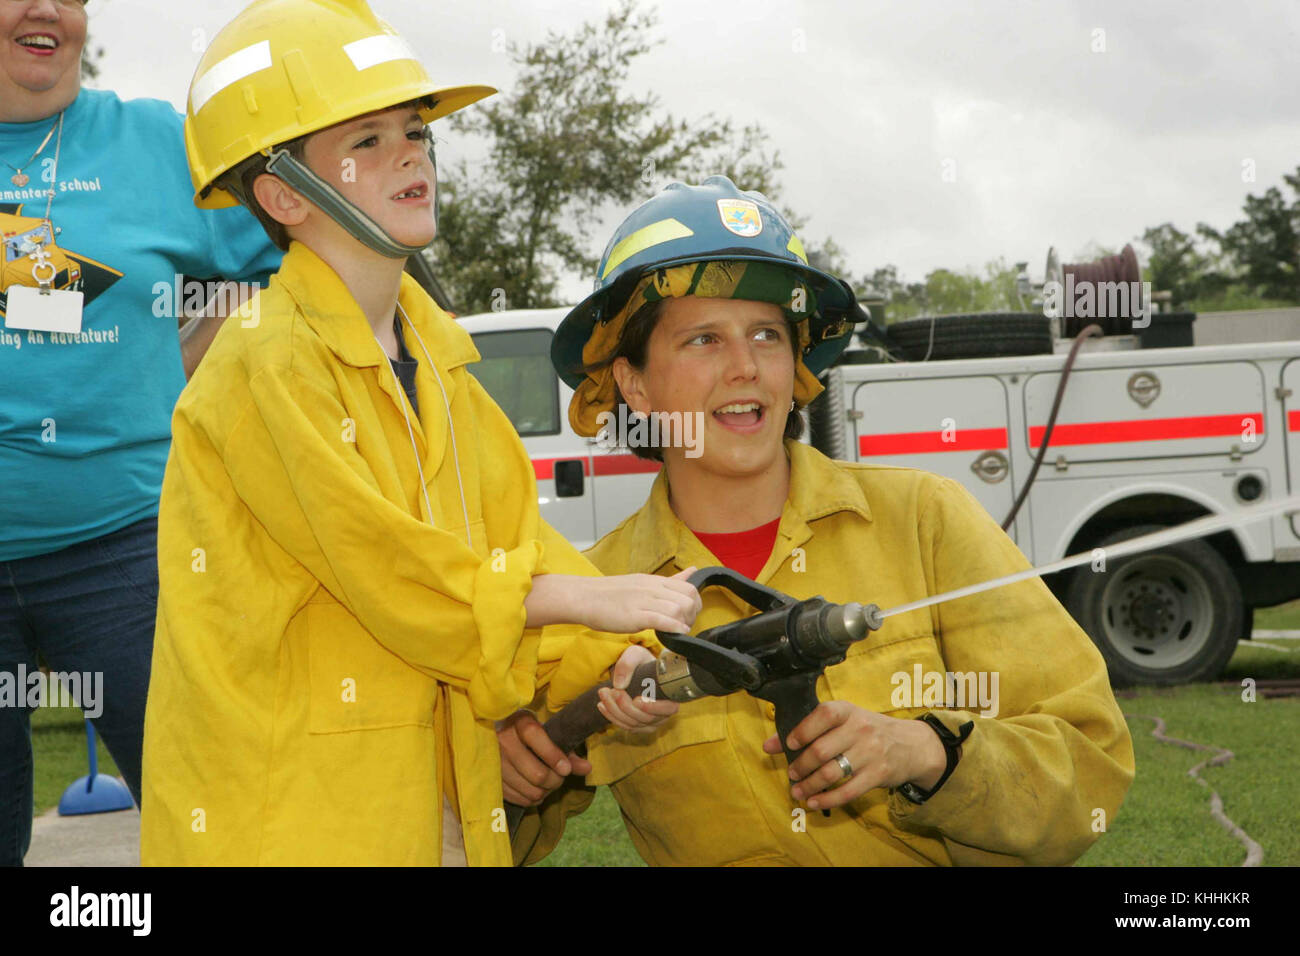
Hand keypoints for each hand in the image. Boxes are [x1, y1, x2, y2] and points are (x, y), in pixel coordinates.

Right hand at [497, 709, 591, 805]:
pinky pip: (519, 799)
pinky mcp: (491, 779)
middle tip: (560, 777)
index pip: (534, 736)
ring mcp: (494, 762)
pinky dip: (532, 798)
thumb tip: (587, 769)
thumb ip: (567, 751)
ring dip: (546, 791)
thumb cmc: (530, 735)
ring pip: (530, 789)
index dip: (553, 755)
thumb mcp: (547, 734)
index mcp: (518, 721)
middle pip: (536, 773)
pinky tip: (535, 789)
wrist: (497, 736)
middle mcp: (502, 740)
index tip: (566, 769)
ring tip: (549, 784)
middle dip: (555, 780)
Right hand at [579, 567, 701, 634]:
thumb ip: (670, 582)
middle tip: (684, 626)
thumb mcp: (643, 582)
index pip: (689, 588)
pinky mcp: (634, 615)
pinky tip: (676, 636)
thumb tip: (692, 571)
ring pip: (678, 609)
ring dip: (684, 624)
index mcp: (655, 581)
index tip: (689, 616)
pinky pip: (661, 620)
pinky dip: (674, 628)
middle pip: (688, 599)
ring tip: (678, 632)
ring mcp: (643, 601)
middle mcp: (652, 588)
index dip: (695, 604)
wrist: (583, 597)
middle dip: (692, 616)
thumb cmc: (611, 594)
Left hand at [596, 644, 678, 732]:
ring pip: (633, 723)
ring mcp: (650, 722)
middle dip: (626, 706)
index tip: (637, 699)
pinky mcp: (638, 725)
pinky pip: (625, 726)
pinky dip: (611, 716)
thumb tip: (619, 684)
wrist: (635, 671)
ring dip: (615, 710)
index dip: (653, 707)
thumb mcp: (635, 654)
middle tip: (613, 691)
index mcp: (670, 695)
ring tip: (604, 693)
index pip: (668, 708)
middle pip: (645, 718)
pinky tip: (602, 705)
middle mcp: (663, 712)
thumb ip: (628, 663)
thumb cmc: (641, 662)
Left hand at [761, 702, 948, 809]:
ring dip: (809, 786)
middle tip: (792, 774)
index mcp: (849, 711)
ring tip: (797, 791)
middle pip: (821, 750)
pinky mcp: (878, 774)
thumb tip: (768, 744)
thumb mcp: (845, 721)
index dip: (802, 730)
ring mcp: (871, 752)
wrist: (912, 745)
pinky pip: (847, 791)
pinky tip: (814, 803)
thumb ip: (809, 729)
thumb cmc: (869, 731)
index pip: (822, 715)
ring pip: (831, 773)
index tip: (789, 744)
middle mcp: (860, 728)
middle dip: (800, 766)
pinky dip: (827, 800)